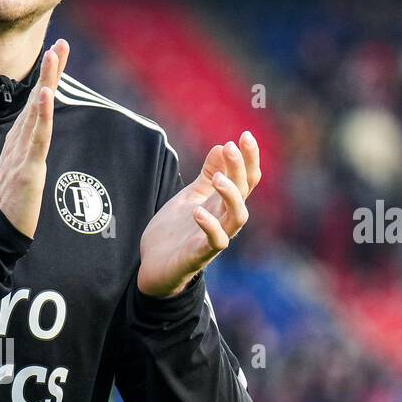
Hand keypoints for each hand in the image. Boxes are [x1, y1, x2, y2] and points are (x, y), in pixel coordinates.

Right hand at [0, 39, 68, 238]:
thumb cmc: (10, 202)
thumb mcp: (21, 168)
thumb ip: (28, 149)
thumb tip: (35, 134)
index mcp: (20, 140)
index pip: (37, 103)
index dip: (47, 78)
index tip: (57, 52)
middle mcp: (19, 140)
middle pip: (38, 99)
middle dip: (50, 70)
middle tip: (60, 42)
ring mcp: (22, 152)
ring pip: (37, 111)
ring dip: (46, 82)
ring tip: (53, 56)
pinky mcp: (27, 167)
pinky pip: (37, 137)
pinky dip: (42, 115)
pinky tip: (46, 95)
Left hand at [136, 132, 261, 297]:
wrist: (153, 266)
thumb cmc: (175, 232)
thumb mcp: (190, 196)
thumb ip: (207, 174)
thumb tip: (222, 146)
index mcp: (222, 204)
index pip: (246, 179)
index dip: (249, 158)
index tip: (245, 135)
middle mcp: (224, 220)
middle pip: (244, 192)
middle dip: (241, 168)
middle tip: (230, 147)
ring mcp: (214, 238)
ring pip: (237, 217)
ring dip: (231, 195)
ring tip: (217, 179)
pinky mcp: (199, 255)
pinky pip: (215, 242)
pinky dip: (210, 227)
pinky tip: (198, 212)